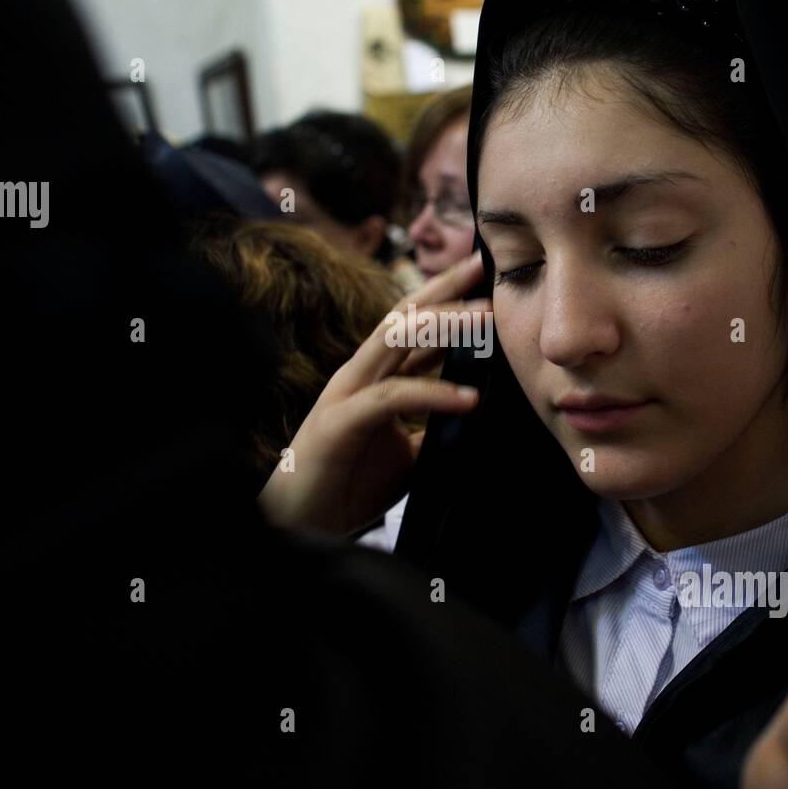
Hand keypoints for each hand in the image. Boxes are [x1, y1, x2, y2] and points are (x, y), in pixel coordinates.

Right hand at [258, 251, 489, 537]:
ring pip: (397, 342)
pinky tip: (469, 399)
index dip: (447, 301)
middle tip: (481, 263)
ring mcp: (347, 394)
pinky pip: (393, 397)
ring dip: (444, 325)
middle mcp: (359, 374)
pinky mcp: (341, 422)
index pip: (412, 326)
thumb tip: (481, 417)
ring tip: (487, 317)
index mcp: (373, 377)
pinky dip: (433, 394)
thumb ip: (436, 428)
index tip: (486, 280)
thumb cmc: (348, 485)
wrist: (300, 525)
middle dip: (444, 288)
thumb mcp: (409, 453)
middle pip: (404, 317)